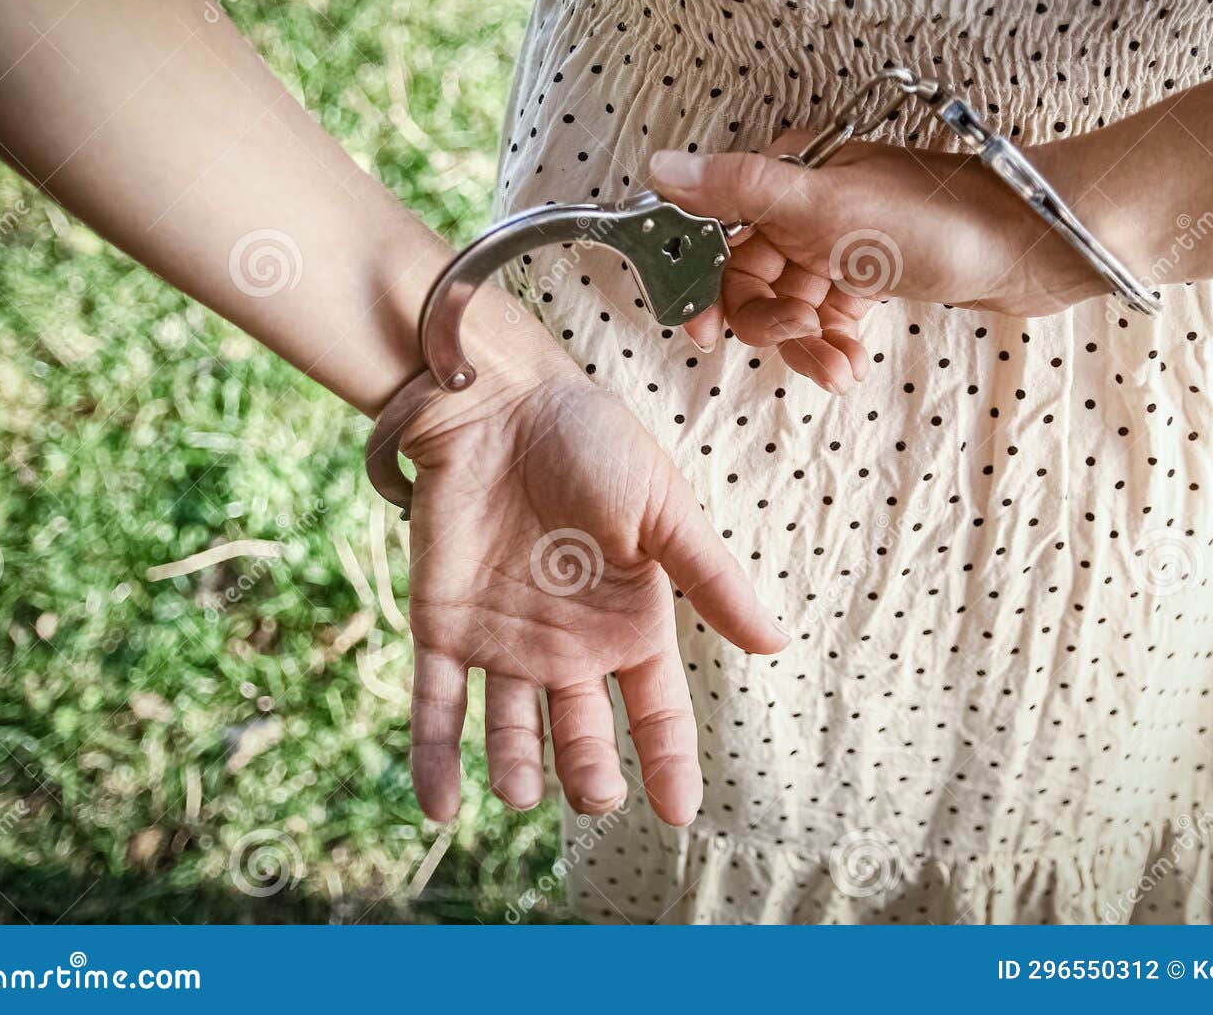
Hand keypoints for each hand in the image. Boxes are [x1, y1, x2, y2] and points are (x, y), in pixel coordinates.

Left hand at [399, 356, 786, 825]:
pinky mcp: (442, 625)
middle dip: (591, 771)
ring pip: (511, 730)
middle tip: (598, 795)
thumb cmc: (590, 443)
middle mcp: (569, 645)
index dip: (669, 761)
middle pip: (583, 732)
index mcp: (628, 621)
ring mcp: (504, 640)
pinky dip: (435, 755)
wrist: (496, 399)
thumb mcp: (664, 508)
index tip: (679, 813)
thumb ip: (711, 578)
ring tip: (522, 793)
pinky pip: (437, 703)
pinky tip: (437, 806)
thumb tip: (777, 643)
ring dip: (515, 769)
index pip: (656, 708)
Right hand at [652, 133, 1123, 389]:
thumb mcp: (827, 206)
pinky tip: (849, 365)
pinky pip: (829, 315)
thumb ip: (740, 189)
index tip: (700, 329)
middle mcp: (809, 203)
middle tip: (799, 338)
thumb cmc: (939, 220)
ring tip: (836, 369)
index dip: (703, 283)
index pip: (717, 232)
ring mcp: (841, 240)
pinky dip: (833, 343)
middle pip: (752, 277)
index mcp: (790, 175)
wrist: (1033, 247)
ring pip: (791, 303)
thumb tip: (661, 166)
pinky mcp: (873, 272)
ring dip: (805, 343)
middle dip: (769, 321)